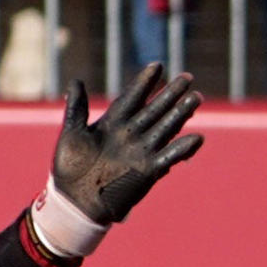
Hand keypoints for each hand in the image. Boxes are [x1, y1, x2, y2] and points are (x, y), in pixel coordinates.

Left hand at [51, 66, 202, 226]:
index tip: (158, 65)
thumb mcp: (71, 133)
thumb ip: (77, 108)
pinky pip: (169, 156)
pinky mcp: (148, 170)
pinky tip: (196, 138)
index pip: (133, 97)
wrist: (75, 201)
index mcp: (113, 122)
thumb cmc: (69, 167)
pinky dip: (183, 149)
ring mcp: (141, 151)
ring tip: (196, 98)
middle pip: (156, 109)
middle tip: (187, 78)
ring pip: (166, 128)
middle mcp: (131, 134)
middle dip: (171, 94)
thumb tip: (76, 81)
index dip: (145, 82)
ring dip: (182, 114)